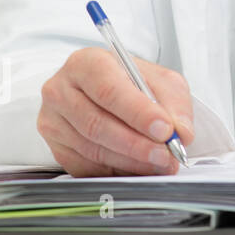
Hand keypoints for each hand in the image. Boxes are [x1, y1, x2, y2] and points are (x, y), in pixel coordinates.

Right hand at [38, 47, 194, 176]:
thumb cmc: (134, 82)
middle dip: (137, 144)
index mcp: (86, 63)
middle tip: (165, 155)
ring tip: (160, 164)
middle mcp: (61, 90)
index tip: (165, 130)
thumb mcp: (161, 80)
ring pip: (92, 148)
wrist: (110, 92)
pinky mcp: (55, 147)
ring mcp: (53, 121)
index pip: (109, 90)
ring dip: (130, 161)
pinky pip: (85, 166)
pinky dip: (116, 171)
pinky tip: (138, 169)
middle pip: (97, 124)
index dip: (138, 113)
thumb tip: (181, 133)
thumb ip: (173, 103)